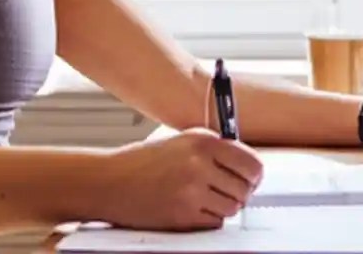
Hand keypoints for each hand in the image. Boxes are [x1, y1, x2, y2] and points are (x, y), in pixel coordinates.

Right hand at [98, 128, 263, 230]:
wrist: (109, 181)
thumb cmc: (141, 162)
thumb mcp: (181, 143)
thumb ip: (213, 150)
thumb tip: (245, 166)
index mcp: (203, 141)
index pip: (252, 162)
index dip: (254, 176)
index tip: (250, 180)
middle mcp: (200, 162)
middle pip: (245, 188)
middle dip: (239, 193)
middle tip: (227, 193)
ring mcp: (192, 189)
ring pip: (232, 207)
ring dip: (223, 207)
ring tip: (206, 200)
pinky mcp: (183, 214)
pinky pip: (214, 222)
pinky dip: (208, 219)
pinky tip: (193, 209)